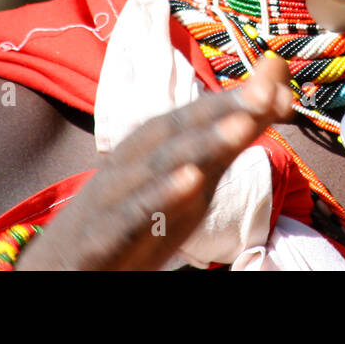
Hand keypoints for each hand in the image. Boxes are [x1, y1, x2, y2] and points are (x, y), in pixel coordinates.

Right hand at [16, 54, 295, 269]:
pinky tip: (190, 182)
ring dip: (200, 144)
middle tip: (266, 93)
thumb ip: (233, 135)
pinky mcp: (104, 234)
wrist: (65, 262)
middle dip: (222, 108)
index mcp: (154, 143)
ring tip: (240, 127)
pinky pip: (133, 212)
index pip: (199, 113)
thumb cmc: (137, 211)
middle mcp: (136, 160)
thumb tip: (278, 89)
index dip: (238, 97)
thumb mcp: (192, 174)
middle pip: (180, 128)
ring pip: (159, 163)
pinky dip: (160, 196)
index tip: (279, 82)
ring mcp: (117, 194)